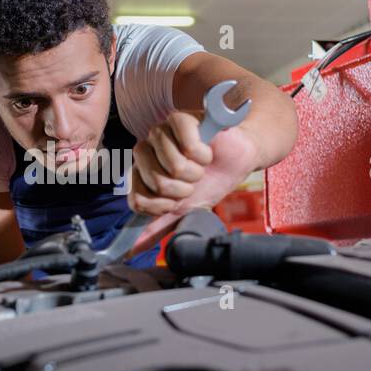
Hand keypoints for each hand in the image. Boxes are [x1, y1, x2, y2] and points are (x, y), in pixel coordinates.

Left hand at [126, 111, 258, 251]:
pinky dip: (204, 154)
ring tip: (202, 165)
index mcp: (139, 174)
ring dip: (196, 172)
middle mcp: (145, 152)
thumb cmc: (209, 182)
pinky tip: (207, 150)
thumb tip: (133, 251)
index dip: (164, 205)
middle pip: (156, 183)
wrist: (236, 161)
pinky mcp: (179, 118)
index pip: (138, 200)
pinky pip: (187, 144)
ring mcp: (160, 133)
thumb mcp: (183, 211)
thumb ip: (157, 228)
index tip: (178, 200)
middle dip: (184, 189)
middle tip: (193, 180)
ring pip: (173, 166)